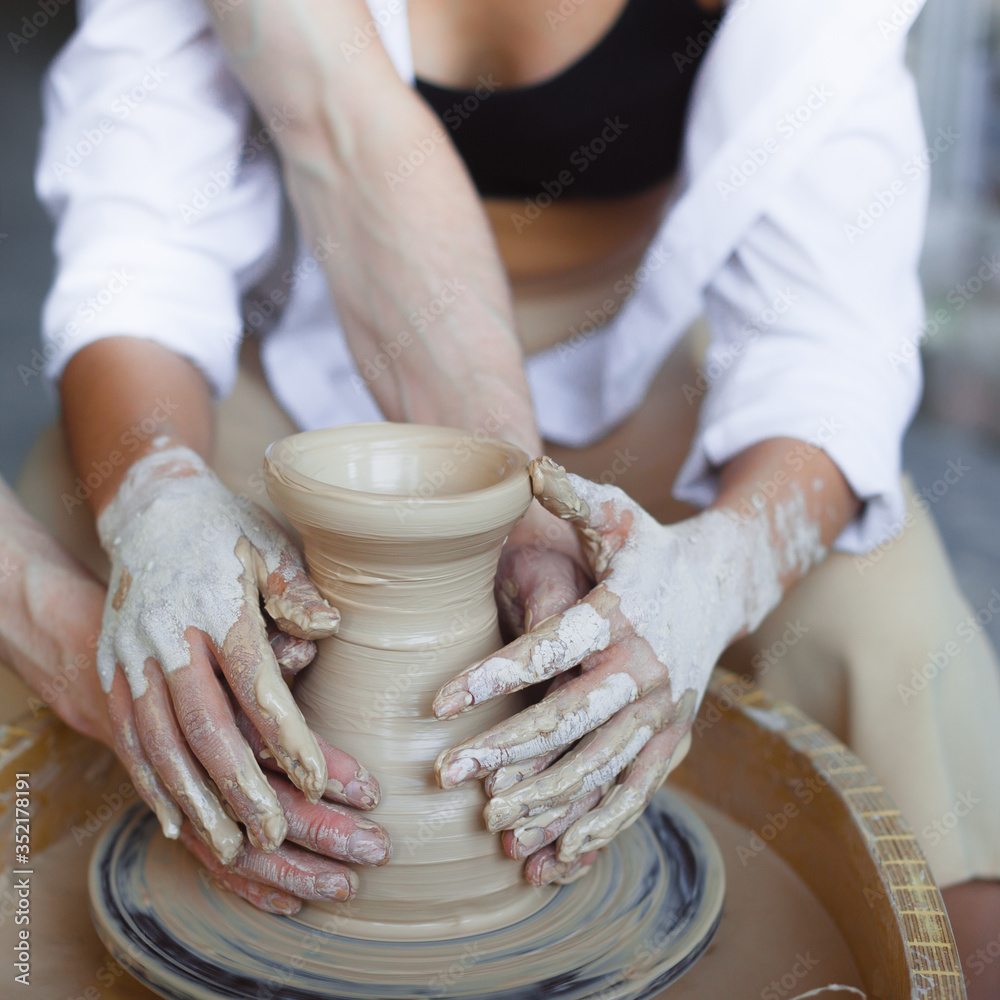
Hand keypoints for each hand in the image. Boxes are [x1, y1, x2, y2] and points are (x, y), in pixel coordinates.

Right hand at [0, 474, 389, 912]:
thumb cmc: (226, 530)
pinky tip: (174, 817)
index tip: (320, 782)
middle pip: (203, 725)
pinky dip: (149, 781)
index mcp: (216, 608)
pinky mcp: (114, 667)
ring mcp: (133, 655)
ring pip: (158, 742)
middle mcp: (168, 638)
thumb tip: (328, 631)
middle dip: (239, 787)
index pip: (256, 684)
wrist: (151, 509)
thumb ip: (297, 592)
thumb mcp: (271, 545)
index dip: (288, 737)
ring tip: (227, 845)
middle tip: (274, 834)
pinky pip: (128, 735)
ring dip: (193, 799)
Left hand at [434, 458, 778, 882]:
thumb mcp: (615, 516)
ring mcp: (664, 713)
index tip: (439, 703)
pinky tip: (556, 858)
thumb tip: (522, 462)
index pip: (550, 649)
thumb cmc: (650, 548)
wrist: (722, 584)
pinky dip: (598, 828)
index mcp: (622, 614)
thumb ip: (571, 495)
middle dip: (507, 751)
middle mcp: (646, 670)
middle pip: (570, 720)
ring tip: (494, 825)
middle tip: (447, 775)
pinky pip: (635, 794)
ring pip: (602, 768)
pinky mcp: (673, 741)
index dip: (494, 676)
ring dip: (547, 801)